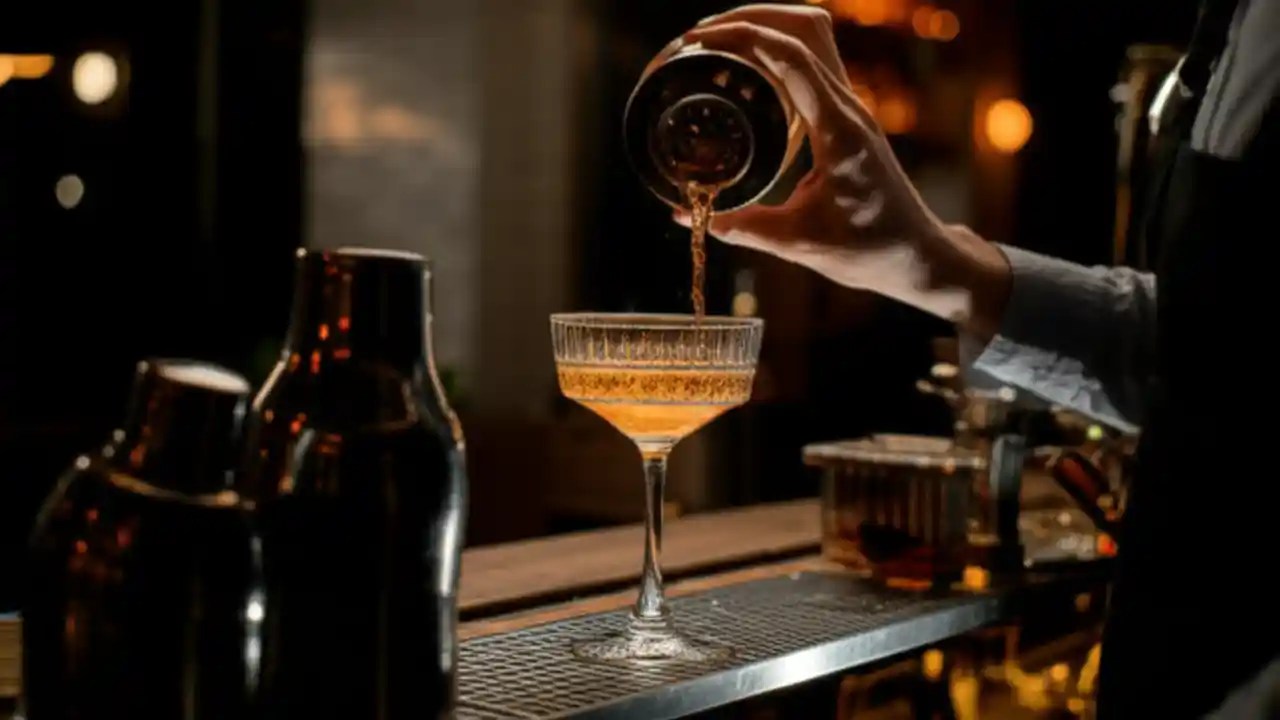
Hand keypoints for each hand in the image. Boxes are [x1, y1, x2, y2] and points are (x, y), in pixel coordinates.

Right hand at [675, 4, 1009, 336]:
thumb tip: (686, 216)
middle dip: (751, 18)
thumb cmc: (868, 249)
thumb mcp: (798, 243)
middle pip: (805, 27)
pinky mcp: (845, 115)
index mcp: (839, 129)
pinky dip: (775, 50)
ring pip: (812, 36)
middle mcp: (847, 107)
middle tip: (700, 37)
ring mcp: (849, 107)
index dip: (743, 37)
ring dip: (766, 25)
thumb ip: (740, 226)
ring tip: (716, 43)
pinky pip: (811, 62)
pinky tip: (743, 70)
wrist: (914, 254)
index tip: (698, 43)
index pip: (793, 57)